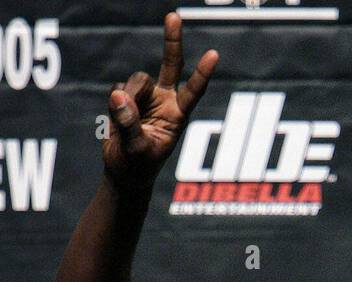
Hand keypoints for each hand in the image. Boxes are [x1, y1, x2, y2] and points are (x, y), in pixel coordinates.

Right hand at [104, 11, 217, 189]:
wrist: (124, 172)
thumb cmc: (138, 167)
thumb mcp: (136, 151)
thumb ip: (129, 124)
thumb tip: (119, 95)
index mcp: (178, 115)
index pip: (192, 91)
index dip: (202, 74)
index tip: (214, 55)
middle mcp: (166, 100)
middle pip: (171, 64)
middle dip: (172, 40)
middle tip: (173, 16)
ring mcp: (147, 96)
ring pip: (137, 80)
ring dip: (130, 98)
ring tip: (127, 124)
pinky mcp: (128, 96)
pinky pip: (119, 89)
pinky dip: (115, 104)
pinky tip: (118, 120)